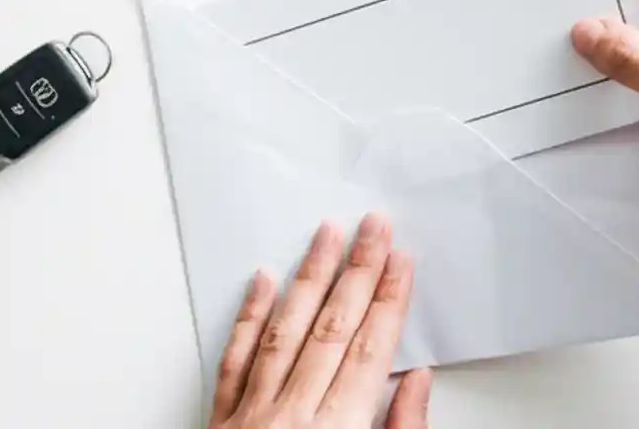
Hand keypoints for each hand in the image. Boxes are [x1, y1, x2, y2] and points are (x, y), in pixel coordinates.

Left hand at [209, 214, 431, 428]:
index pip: (370, 350)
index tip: (401, 262)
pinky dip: (250, 317)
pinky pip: (235, 359)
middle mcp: (292, 416)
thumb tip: (416, 382)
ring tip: (326, 235)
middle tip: (374, 228)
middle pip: (332, 328)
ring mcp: (253, 416)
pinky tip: (263, 281)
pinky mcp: (222, 422)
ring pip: (285, 330)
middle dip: (358, 271)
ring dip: (310, 277)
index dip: (389, 300)